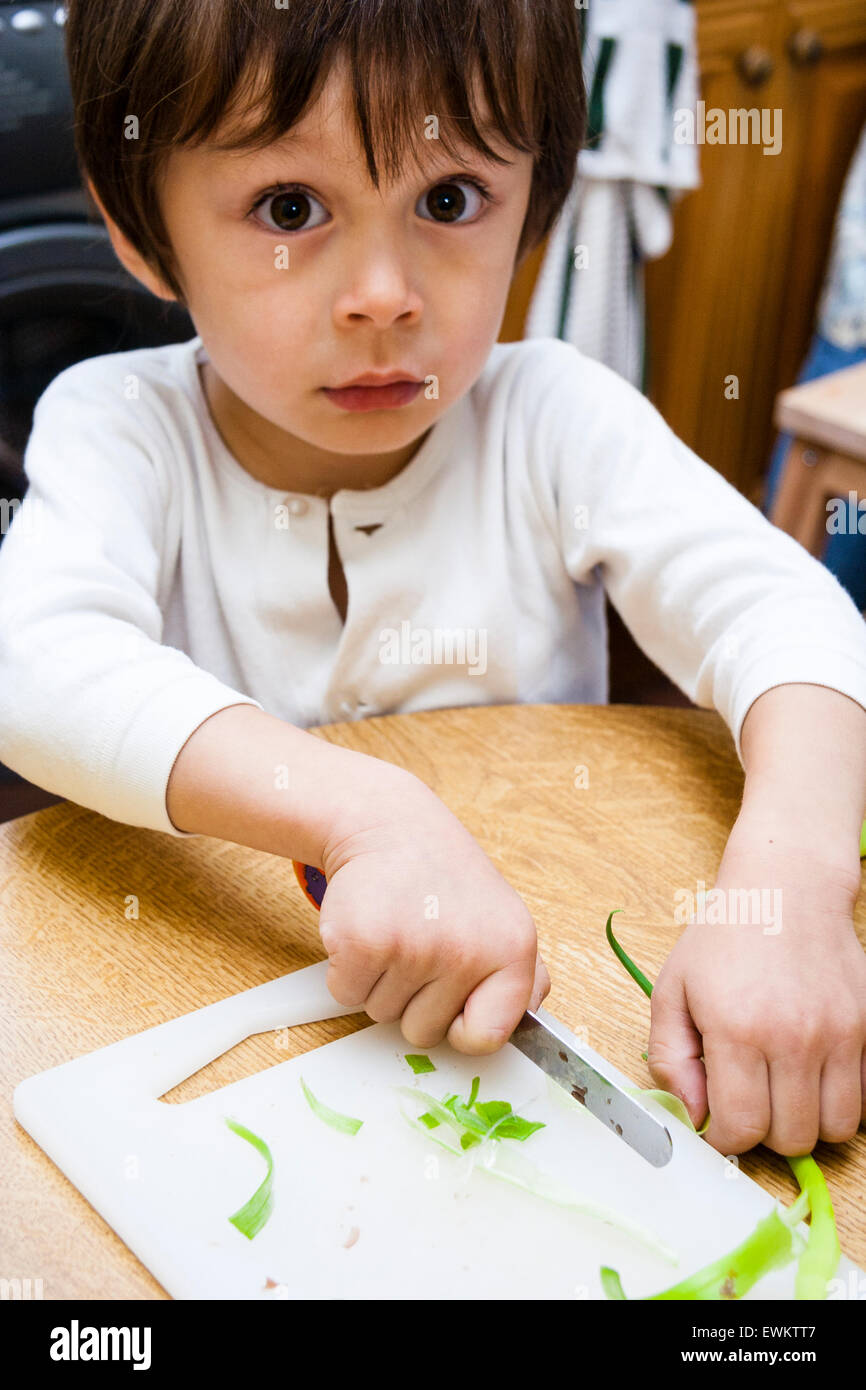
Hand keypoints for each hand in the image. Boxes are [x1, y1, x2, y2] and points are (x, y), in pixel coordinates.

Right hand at [317, 767, 549, 1052]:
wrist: (388, 825)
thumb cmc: (442, 881)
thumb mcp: (502, 919)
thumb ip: (523, 977)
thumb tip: (529, 1024)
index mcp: (513, 949)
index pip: (489, 1037)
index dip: (464, 1028)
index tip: (455, 999)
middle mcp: (467, 951)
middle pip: (424, 1032)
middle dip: (413, 998)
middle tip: (420, 940)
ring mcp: (414, 949)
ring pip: (382, 1014)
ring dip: (381, 980)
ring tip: (397, 928)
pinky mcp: (363, 944)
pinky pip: (347, 995)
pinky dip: (348, 970)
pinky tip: (369, 927)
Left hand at [647, 840, 865, 1156]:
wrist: (784, 887)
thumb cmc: (725, 934)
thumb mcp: (673, 990)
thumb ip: (671, 1059)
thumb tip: (690, 1114)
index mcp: (737, 1029)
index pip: (741, 1127)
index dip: (725, 1137)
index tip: (718, 1122)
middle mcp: (793, 1037)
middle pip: (791, 1138)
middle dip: (764, 1132)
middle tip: (749, 1100)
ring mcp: (838, 1034)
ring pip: (835, 1127)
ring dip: (806, 1121)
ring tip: (781, 1090)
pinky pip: (862, 1096)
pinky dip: (836, 1098)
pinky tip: (809, 1071)